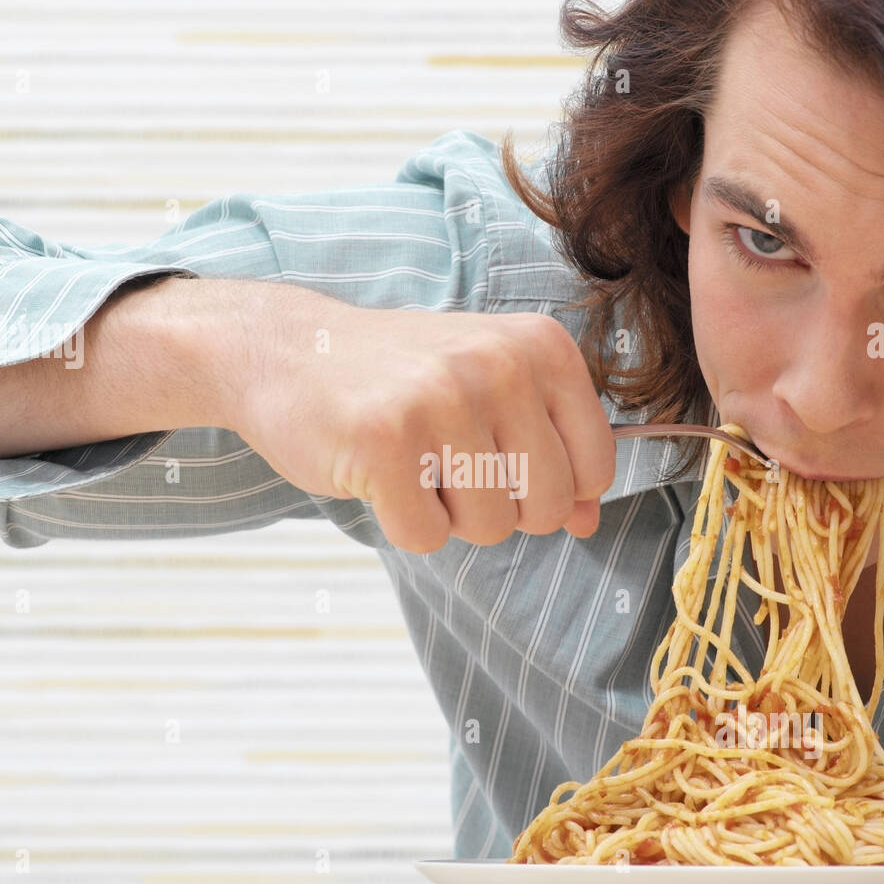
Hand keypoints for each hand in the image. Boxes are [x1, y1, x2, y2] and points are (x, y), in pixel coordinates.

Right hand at [228, 284, 615, 553]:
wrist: (287, 351)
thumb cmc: (399, 378)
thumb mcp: (490, 393)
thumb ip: (550, 451)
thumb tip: (588, 521)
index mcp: (540, 347)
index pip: (595, 467)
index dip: (554, 492)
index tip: (504, 463)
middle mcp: (499, 364)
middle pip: (546, 507)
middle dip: (500, 509)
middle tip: (448, 466)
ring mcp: (441, 400)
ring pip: (490, 528)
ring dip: (448, 516)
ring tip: (413, 462)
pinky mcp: (384, 441)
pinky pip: (426, 537)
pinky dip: (402, 523)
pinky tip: (379, 473)